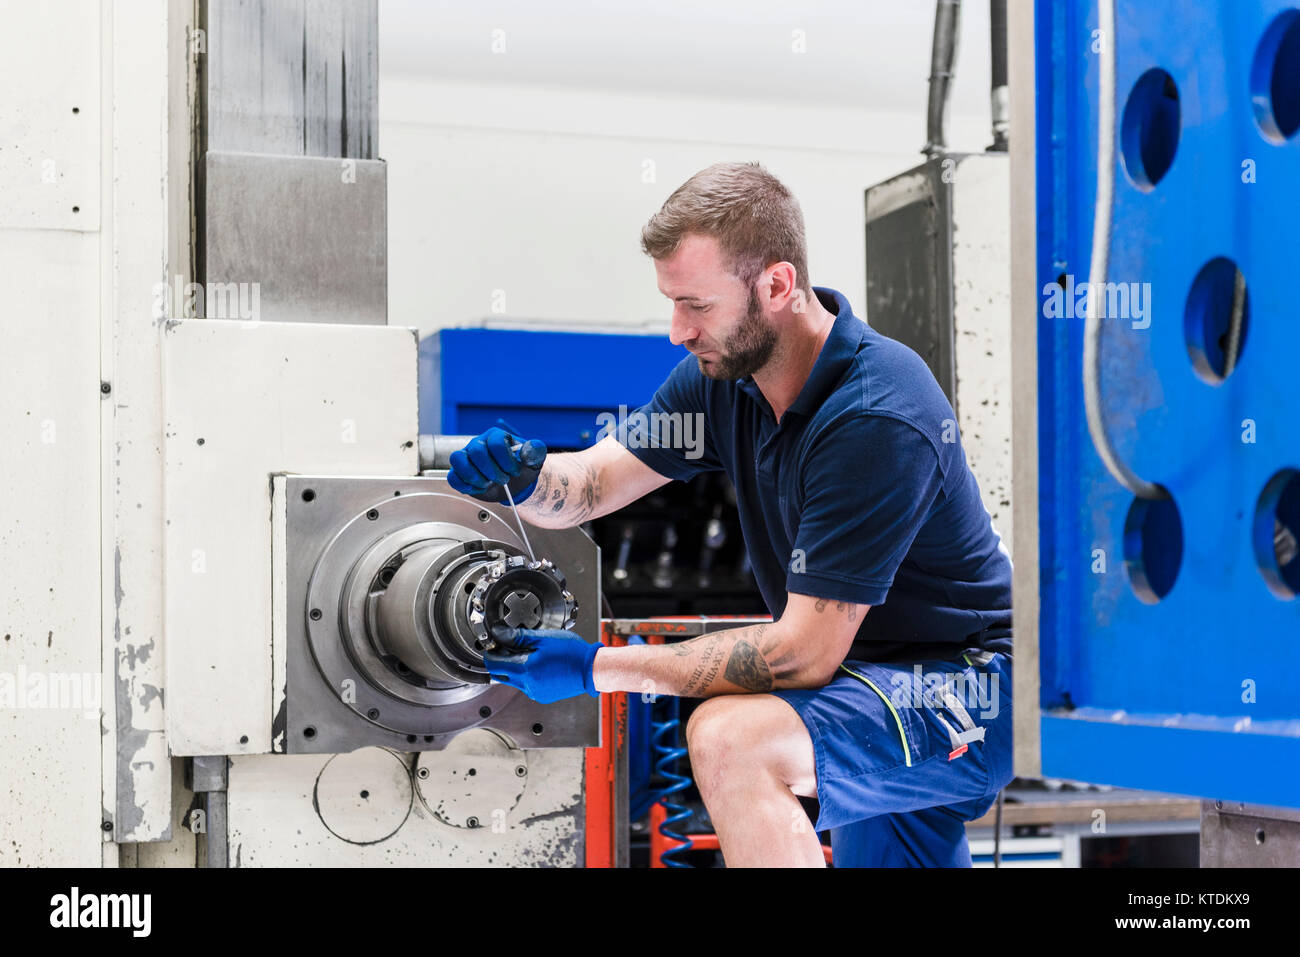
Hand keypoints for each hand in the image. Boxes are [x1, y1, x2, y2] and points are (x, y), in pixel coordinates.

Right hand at [447, 420, 547, 504]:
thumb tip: (533, 446)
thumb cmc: (521, 468)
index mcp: (497, 436)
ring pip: (459, 460)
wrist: (513, 484)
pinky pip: (452, 476)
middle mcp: (479, 443)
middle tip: (503, 480)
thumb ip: (536, 452)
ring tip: (488, 484)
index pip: (496, 442)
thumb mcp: (534, 461)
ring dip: (476, 477)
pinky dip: (465, 485)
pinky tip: (479, 488)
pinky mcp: (459, 472)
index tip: (515, 472)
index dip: (506, 460)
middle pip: (477, 451)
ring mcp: (466, 457)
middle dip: (492, 471)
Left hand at [482, 628, 600, 702]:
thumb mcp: (543, 638)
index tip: (495, 644)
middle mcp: (527, 685)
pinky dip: (526, 675)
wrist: (591, 670)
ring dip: (514, 668)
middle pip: (500, 675)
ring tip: (529, 653)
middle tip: (509, 647)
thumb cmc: (572, 652)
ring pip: (513, 680)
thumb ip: (518, 636)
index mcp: (525, 669)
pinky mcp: (542, 696)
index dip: (491, 653)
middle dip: (500, 662)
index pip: (494, 664)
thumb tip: (499, 633)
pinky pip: (527, 686)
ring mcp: (535, 692)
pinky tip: (539, 665)